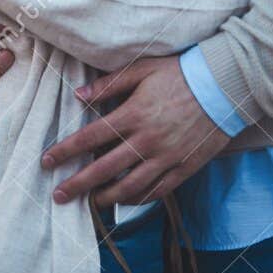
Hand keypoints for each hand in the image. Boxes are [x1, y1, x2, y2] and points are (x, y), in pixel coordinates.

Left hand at [41, 55, 231, 207]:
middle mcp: (147, 141)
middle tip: (58, 196)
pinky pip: (158, 190)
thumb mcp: (142, 68)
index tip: (47, 162)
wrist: (225, 85)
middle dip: (78, 185)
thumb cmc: (181, 72)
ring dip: (106, 198)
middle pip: (104, 170)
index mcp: (133, 115)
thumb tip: (78, 95)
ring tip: (90, 203)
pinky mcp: (185, 167)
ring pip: (130, 187)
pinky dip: (139, 199)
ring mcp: (167, 157)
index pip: (90, 138)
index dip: (66, 151)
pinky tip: (126, 201)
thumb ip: (109, 84)